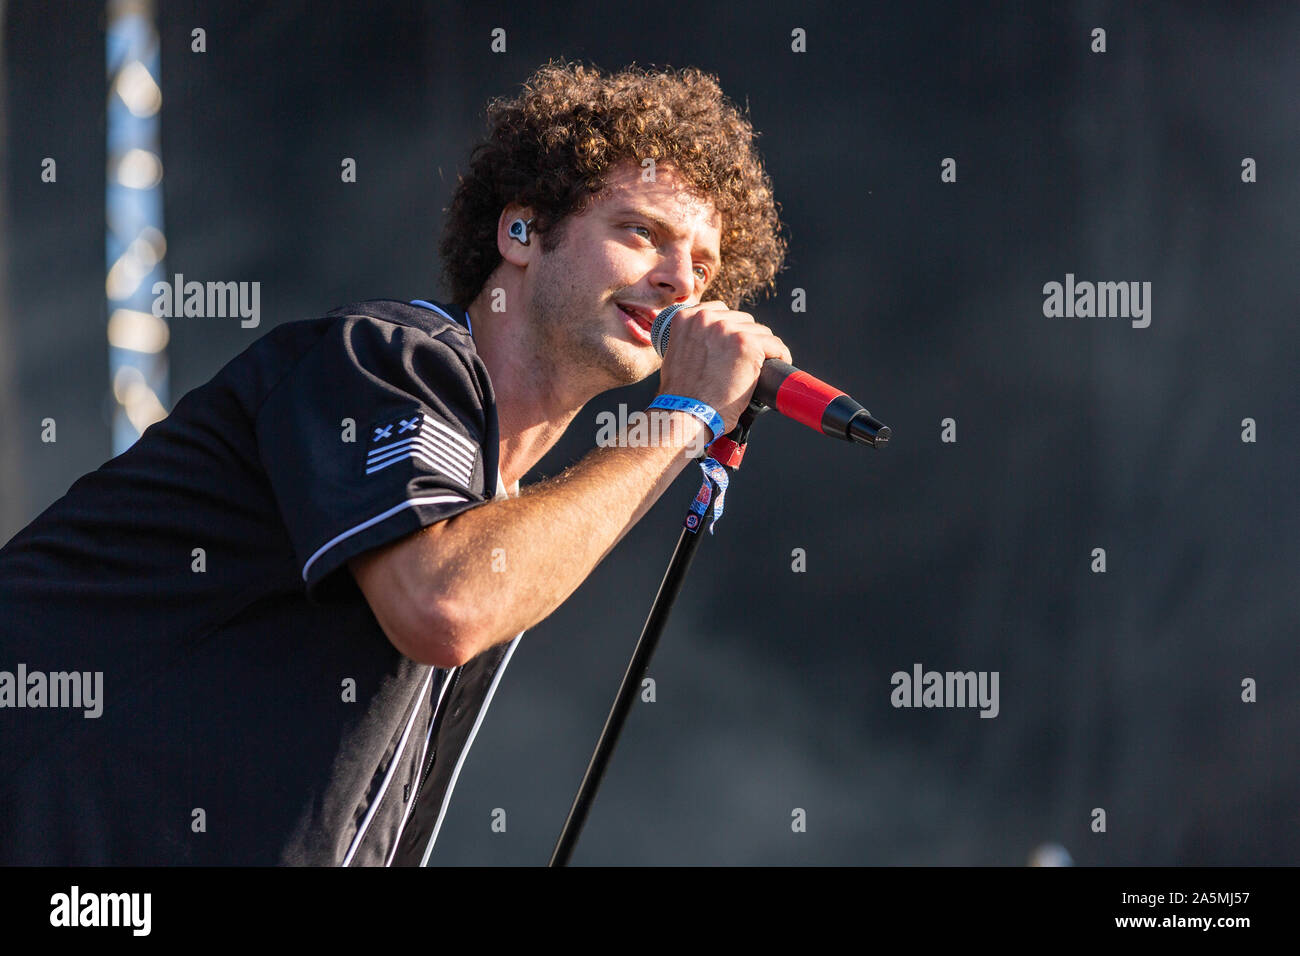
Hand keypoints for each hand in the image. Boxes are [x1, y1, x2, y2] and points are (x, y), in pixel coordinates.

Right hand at [657, 301, 792, 433]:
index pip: (720, 312)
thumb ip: (692, 341)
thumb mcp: (677, 356)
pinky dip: (779, 356)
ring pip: (760, 332)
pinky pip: (774, 345)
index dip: (732, 330)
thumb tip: (711, 344)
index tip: (735, 344)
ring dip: (762, 349)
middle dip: (747, 339)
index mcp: (685, 318)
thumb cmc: (681, 396)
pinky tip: (778, 365)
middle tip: (746, 362)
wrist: (685, 414)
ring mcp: (727, 329)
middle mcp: (705, 319)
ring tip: (759, 367)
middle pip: (742, 320)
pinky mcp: (747, 344)